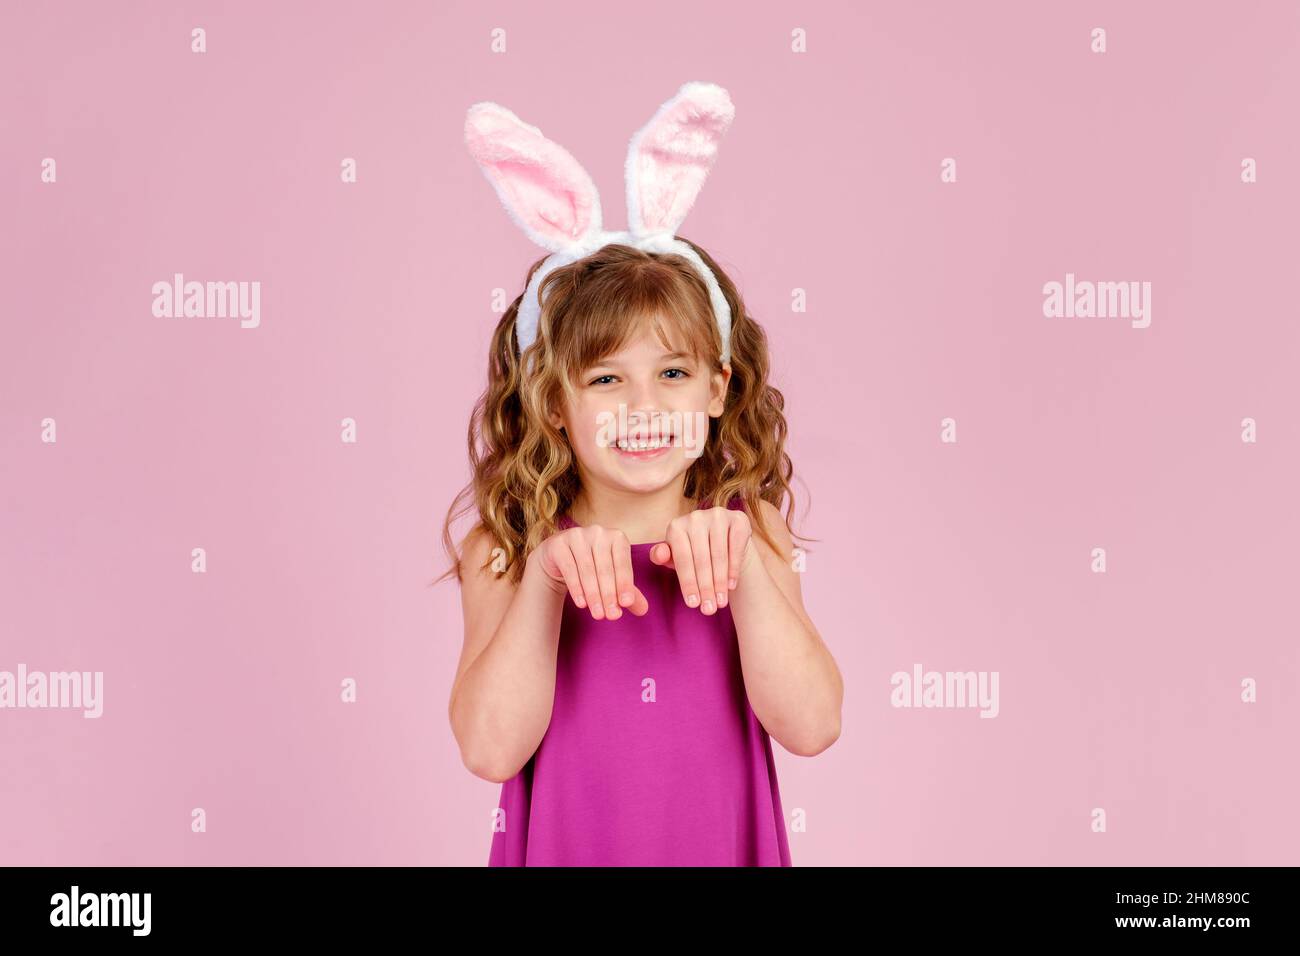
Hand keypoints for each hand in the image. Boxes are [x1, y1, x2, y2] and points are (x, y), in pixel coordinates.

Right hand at [532, 525, 649, 620]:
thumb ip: (628, 592)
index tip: (627, 604)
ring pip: (587, 570)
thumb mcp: (612, 578)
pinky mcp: (559, 544)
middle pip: (605, 569)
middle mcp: (598, 532)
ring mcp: (577, 535)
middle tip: (612, 616)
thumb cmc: (593, 567)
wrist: (560, 558)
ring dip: (593, 595)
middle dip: (609, 595)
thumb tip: (643, 610)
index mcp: (616, 537)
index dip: (625, 584)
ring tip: (598, 615)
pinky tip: (582, 604)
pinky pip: (569, 569)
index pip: (622, 563)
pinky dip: (576, 588)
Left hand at [649, 506, 752, 614]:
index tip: (693, 604)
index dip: (688, 583)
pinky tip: (732, 586)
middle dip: (705, 588)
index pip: (682, 558)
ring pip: (719, 555)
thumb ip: (663, 557)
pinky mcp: (738, 518)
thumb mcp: (676, 557)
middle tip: (709, 609)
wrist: (724, 540)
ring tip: (721, 602)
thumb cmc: (694, 553)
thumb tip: (658, 555)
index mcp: (676, 526)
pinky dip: (734, 568)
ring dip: (720, 582)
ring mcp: (718, 515)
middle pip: (701, 559)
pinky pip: (736, 547)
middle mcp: (695, 517)